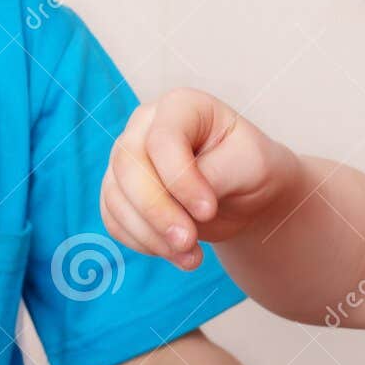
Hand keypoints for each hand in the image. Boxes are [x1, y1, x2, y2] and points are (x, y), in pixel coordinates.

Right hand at [101, 88, 301, 271]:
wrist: (245, 193)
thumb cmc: (250, 168)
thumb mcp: (249, 165)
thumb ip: (215, 177)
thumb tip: (185, 203)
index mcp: (180, 106)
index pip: (162, 140)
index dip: (180, 179)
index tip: (208, 210)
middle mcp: (144, 127)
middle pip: (129, 166)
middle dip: (158, 211)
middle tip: (189, 242)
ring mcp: (126, 158)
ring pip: (116, 197)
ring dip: (150, 235)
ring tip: (191, 258)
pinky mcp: (119, 192)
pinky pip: (113, 220)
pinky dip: (140, 242)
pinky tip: (173, 253)